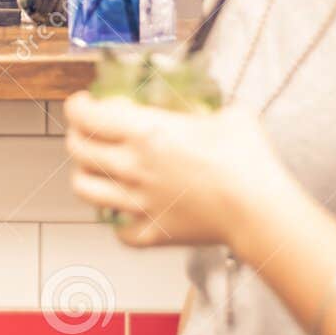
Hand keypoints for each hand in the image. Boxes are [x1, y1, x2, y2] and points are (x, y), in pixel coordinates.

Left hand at [64, 92, 294, 251]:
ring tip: (98, 169)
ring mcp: (139, 202)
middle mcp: (133, 166)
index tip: (82, 102)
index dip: (76, 106)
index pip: (86, 116)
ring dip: (86, 175)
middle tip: (86, 132)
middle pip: (77, 150)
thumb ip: (208, 108)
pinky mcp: (153, 232)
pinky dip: (116, 220)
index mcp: (146, 132)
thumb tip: (205, 106)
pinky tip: (125, 211)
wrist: (259, 210)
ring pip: (85, 190)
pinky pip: (118, 230)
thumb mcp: (228, 115)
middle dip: (75, 136)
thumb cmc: (247, 160)